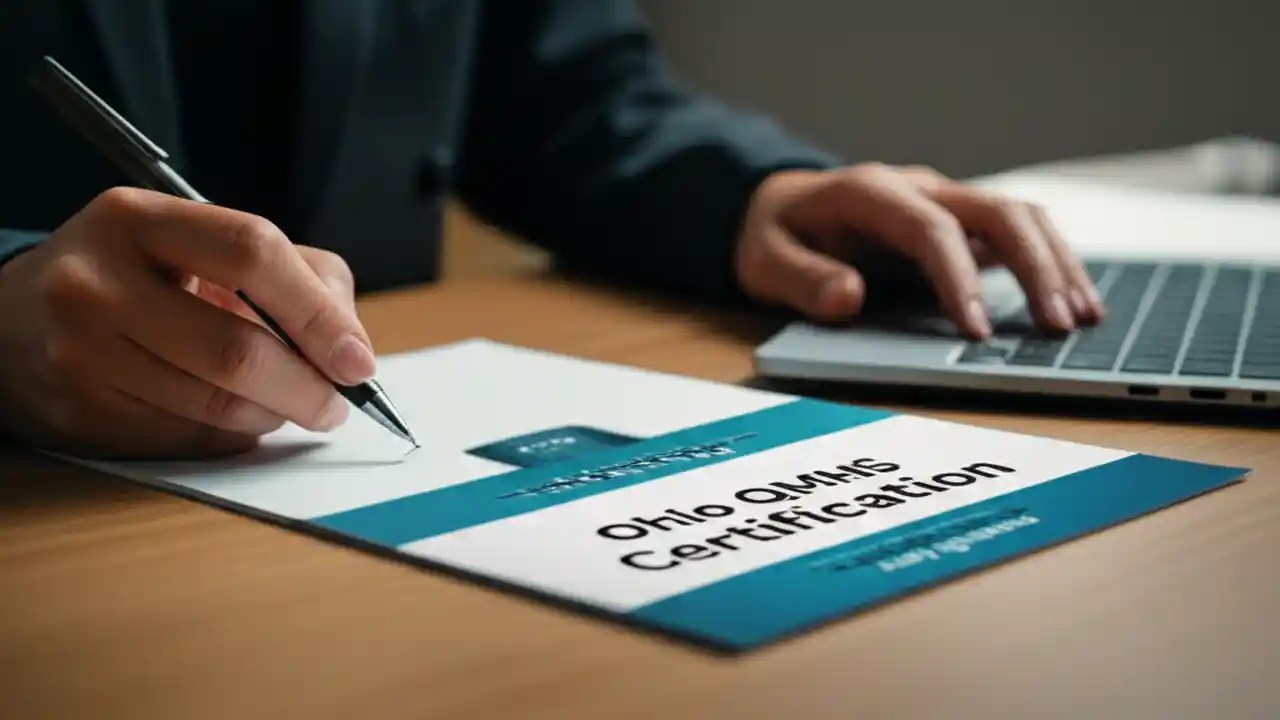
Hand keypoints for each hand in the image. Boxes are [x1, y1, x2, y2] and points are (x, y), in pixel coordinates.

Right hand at [0, 188, 375, 458]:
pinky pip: (184, 438)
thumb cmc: (137, 276)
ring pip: (215, 406)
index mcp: (136, 219)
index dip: (317, 312)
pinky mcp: (76, 413)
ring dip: (273, 415)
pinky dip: (229, 435)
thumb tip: (352, 347)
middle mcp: (95, 281)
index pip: (250, 251)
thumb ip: (296, 274)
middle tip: (335, 404)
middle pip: (235, 349)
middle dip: (306, 388)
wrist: (13, 319)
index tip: (356, 360)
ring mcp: (78, 351)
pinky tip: (232, 416)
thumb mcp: (202, 243)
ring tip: (287, 404)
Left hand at [734, 164, 1103, 337]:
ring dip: (1056, 263)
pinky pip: (1016, 231)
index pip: (930, 229)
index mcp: (869, 192)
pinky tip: (1072, 299)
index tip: (977, 332)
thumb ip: (801, 279)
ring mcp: (944, 199)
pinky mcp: (959, 219)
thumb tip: (847, 299)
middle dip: (1034, 267)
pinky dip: (1049, 261)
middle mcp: (918, 187)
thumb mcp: (764, 260)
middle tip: (1058, 327)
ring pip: (1019, 216)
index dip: (958, 278)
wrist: (780, 206)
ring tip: (1084, 317)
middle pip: (996, 212)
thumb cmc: (774, 236)